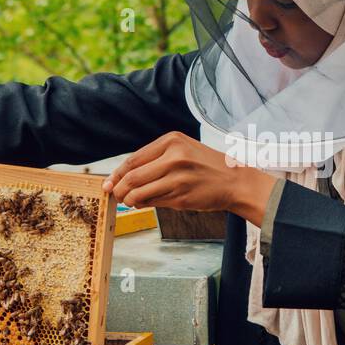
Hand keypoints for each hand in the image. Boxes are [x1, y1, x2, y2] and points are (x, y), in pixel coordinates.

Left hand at [103, 131, 278, 224]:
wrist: (235, 182)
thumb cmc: (207, 167)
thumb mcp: (183, 151)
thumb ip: (156, 159)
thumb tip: (126, 176)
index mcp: (172, 141)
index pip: (134, 159)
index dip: (117, 173)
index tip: (109, 182)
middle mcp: (174, 156)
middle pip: (132, 176)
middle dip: (118, 189)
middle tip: (114, 195)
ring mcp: (177, 177)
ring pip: (139, 192)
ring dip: (129, 199)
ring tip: (129, 201)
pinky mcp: (181, 195)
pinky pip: (153, 202)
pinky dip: (143, 204)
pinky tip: (144, 203)